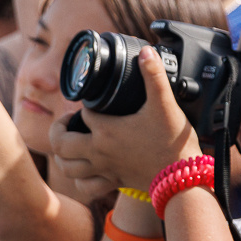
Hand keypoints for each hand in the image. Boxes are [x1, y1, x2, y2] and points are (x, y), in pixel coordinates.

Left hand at [46, 48, 196, 193]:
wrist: (182, 178)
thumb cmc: (173, 142)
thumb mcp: (165, 104)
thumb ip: (154, 76)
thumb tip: (146, 52)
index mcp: (106, 131)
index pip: (82, 114)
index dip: (83, 105)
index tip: (93, 101)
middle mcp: (99, 152)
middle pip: (61, 143)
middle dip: (58, 130)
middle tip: (66, 121)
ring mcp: (105, 170)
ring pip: (67, 167)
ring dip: (62, 156)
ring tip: (68, 145)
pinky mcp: (114, 183)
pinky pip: (86, 188)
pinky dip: (80, 181)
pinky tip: (85, 172)